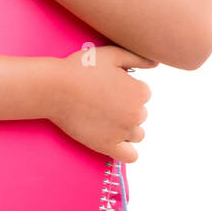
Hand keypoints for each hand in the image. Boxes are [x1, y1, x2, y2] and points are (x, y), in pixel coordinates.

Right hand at [47, 45, 157, 161]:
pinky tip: (115, 142)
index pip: (143, 95)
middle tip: (101, 101)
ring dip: (125, 128)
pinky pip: (130, 156)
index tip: (108, 87)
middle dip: (125, 109)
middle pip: (139, 115)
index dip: (125, 89)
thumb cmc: (81, 68)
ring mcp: (123, 131)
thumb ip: (138, 58)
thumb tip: (156, 64)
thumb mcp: (111, 54)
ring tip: (103, 118)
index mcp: (140, 92)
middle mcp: (137, 113)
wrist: (55, 88)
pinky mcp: (108, 146)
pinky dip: (127, 152)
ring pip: (136, 134)